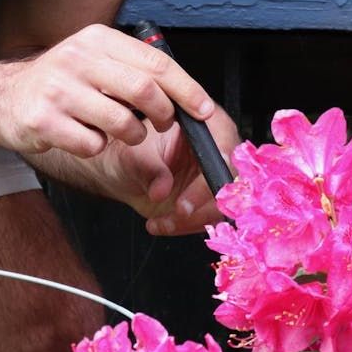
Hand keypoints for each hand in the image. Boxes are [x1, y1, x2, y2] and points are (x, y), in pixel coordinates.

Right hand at [0, 24, 214, 157]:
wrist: (3, 98)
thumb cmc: (61, 83)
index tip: (205, 110)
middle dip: (164, 115)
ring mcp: (58, 89)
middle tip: (164, 125)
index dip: (187, 89)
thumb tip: (187, 95)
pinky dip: (98, 147)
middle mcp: (77, 58)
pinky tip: (85, 137)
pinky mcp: (43, 120)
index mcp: (97, 39)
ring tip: (122, 132)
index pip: (156, 62)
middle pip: (143, 90)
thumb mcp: (95, 61)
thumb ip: (134, 70)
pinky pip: (92, 145)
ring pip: (122, 123)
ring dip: (132, 136)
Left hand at [92, 104, 241, 235]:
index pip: (220, 151)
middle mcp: (216, 148)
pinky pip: (209, 219)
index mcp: (203, 125)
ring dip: (191, 220)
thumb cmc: (131, 154)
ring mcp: (214, 174)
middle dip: (203, 204)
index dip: (209, 176)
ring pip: (220, 205)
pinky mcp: (210, 198)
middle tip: (178, 212)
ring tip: (161, 221)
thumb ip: (150, 171)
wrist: (123, 171)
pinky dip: (185, 226)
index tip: (187, 198)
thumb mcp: (134, 157)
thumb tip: (161, 191)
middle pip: (227, 181)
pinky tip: (160, 223)